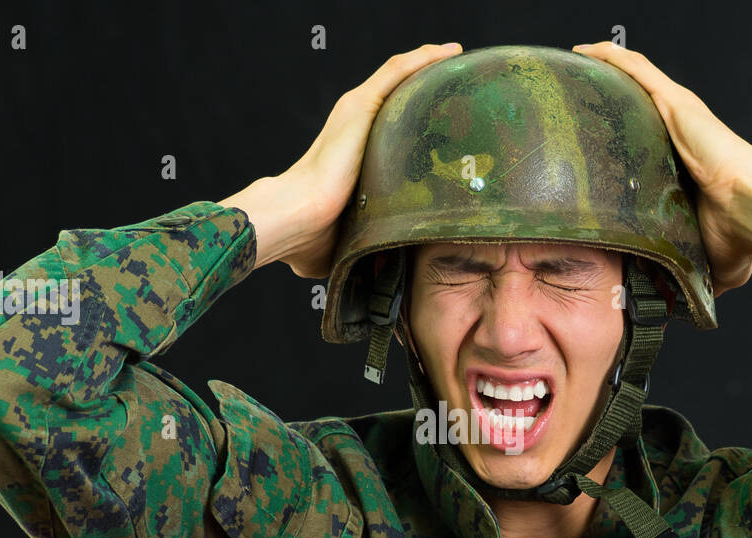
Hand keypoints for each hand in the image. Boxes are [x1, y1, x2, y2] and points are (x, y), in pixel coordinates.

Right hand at [224, 42, 462, 276]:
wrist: (292, 220)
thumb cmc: (308, 238)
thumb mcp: (347, 241)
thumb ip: (365, 246)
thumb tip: (381, 272)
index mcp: (349, 155)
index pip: (387, 128)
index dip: (411, 121)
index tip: (439, 123)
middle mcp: (352, 127)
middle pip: (397, 95)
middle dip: (425, 86)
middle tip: (458, 82)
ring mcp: (356, 114)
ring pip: (399, 76)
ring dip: (428, 63)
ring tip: (457, 56)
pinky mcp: (359, 107)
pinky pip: (397, 73)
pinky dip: (423, 59)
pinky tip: (449, 52)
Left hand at [572, 42, 751, 294]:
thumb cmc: (740, 233)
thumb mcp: (709, 261)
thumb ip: (692, 276)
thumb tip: (680, 306)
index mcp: (684, 164)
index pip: (647, 143)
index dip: (624, 137)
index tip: (597, 143)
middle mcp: (680, 133)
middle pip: (637, 105)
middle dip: (609, 97)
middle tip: (574, 97)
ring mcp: (678, 114)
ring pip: (636, 80)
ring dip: (607, 67)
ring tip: (576, 60)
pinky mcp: (676, 102)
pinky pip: (639, 71)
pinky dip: (613, 58)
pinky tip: (588, 50)